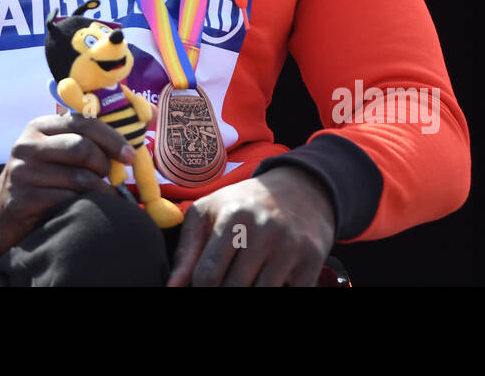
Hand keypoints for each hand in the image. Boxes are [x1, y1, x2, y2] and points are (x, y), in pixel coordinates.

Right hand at [0, 113, 136, 255]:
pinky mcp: (22, 199)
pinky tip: (89, 209)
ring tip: (109, 197)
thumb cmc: (43, 177)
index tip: (129, 156)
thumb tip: (140, 128)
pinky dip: (86, 205)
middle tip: (113, 179)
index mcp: (40, 127)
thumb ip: (85, 139)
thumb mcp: (57, 151)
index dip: (111, 138)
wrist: (3, 211)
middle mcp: (28, 145)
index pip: (82, 122)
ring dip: (102, 190)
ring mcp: (22, 172)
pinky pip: (66, 200)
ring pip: (78, 177)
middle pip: (81, 147)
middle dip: (105, 164)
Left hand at [166, 166, 336, 286]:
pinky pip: (291, 294)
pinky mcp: (313, 260)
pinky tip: (268, 280)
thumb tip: (172, 288)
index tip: (201, 287)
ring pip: (261, 295)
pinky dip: (276, 291)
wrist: (300, 189)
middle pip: (233, 289)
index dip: (199, 290)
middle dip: (223, 292)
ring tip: (244, 279)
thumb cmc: (244, 204)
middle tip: (224, 281)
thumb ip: (187, 252)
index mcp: (234, 218)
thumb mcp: (209, 213)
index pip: (207, 275)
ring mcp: (291, 247)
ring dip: (249, 293)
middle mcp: (264, 231)